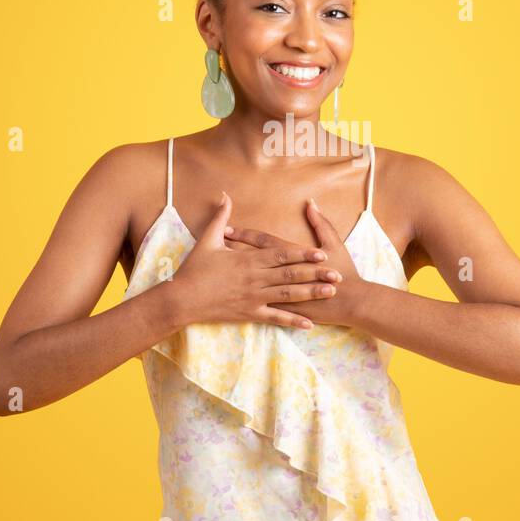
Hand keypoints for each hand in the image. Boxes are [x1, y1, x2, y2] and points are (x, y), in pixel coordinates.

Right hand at [170, 192, 339, 330]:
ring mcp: (254, 297)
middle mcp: (256, 278)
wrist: (182, 299)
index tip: (322, 254)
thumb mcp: (207, 240)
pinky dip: (293, 321)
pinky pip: (275, 318)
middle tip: (338, 275)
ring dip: (311, 294)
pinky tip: (309, 324)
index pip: (282, 255)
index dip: (304, 254)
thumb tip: (225, 196)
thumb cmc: (194, 269)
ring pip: (288, 295)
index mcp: (249, 260)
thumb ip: (220, 218)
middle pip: (292, 275)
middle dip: (316, 274)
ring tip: (330, 293)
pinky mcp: (250, 313)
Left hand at [226, 198, 369, 328]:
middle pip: (251, 261)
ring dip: (235, 276)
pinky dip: (247, 299)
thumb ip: (321, 222)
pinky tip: (232, 297)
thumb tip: (311, 203)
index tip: (227, 230)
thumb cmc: (343, 270)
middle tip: (214, 246)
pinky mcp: (285, 308)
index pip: (263, 242)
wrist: (350, 301)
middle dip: (232, 253)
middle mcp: (282, 274)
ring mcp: (282, 292)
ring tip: (216, 271)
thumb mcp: (334, 242)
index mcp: (292, 256)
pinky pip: (261, 304)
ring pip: (252, 283)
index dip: (245, 236)